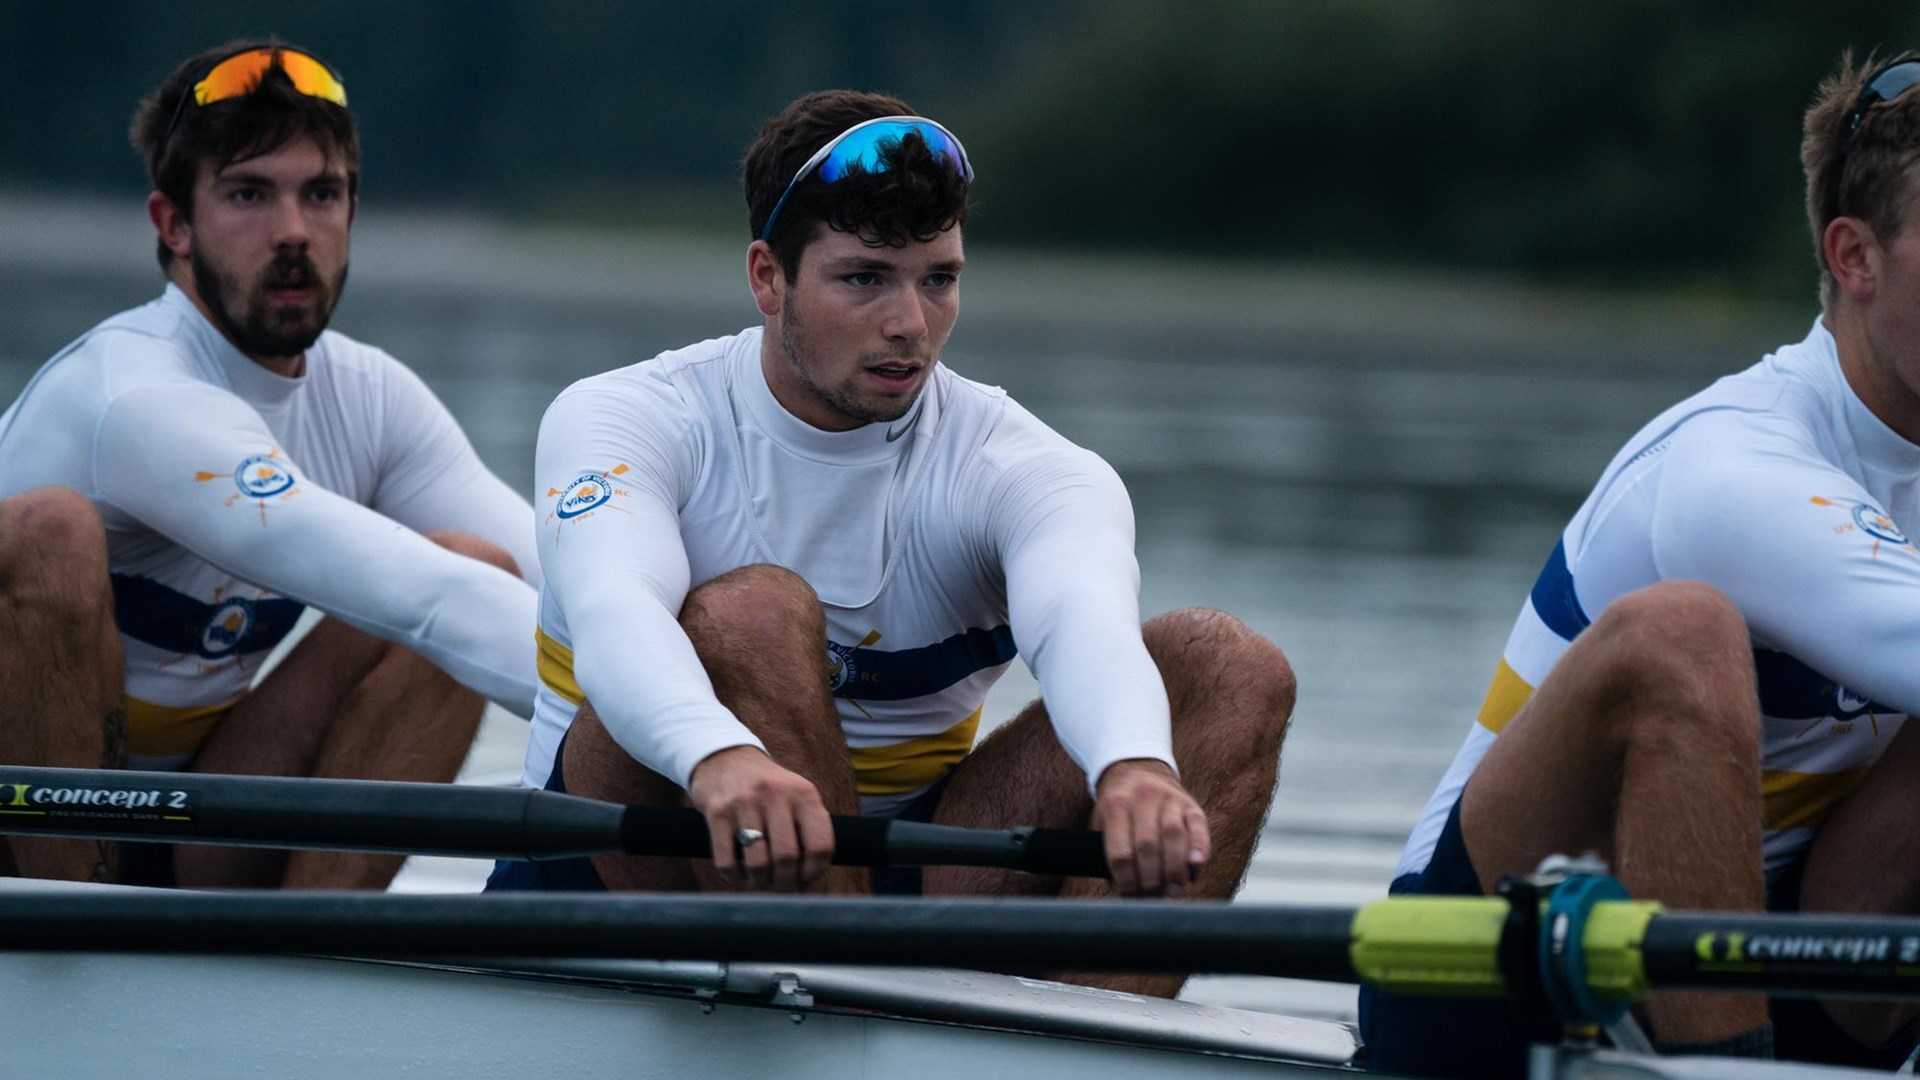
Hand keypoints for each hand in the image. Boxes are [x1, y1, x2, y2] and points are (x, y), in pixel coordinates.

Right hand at [687, 746, 834, 890]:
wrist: (726, 758)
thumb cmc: (769, 791)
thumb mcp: (797, 798)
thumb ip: (810, 833)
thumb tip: (808, 886)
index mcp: (804, 793)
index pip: (819, 845)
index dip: (814, 872)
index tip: (805, 880)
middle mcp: (776, 794)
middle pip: (787, 858)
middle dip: (785, 882)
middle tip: (780, 885)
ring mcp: (744, 801)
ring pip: (758, 864)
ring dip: (759, 882)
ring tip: (760, 879)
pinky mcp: (717, 811)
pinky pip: (727, 862)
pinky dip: (734, 877)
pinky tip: (739, 872)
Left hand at [1092, 759, 1209, 897]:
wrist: (1137, 768)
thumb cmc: (1119, 807)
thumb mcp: (1104, 821)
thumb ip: (1109, 853)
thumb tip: (1122, 895)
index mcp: (1115, 804)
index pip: (1120, 852)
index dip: (1126, 882)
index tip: (1131, 899)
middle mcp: (1142, 797)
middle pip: (1147, 847)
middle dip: (1151, 881)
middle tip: (1154, 902)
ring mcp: (1169, 797)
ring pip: (1173, 837)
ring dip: (1174, 871)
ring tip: (1174, 894)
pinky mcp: (1191, 803)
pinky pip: (1198, 826)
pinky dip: (1199, 848)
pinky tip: (1196, 867)